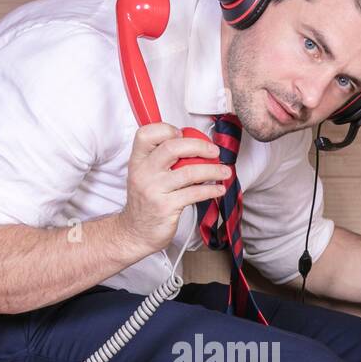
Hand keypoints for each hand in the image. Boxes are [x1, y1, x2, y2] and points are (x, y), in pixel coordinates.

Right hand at [117, 123, 230, 255]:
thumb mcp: (144, 175)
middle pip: (172, 147)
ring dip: (213, 170)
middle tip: (214, 151)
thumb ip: (161, 159)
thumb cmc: (145, 202)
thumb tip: (192, 145)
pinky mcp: (166, 207)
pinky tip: (218, 189)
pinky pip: (194, 194)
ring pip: (189, 172)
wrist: (135, 232)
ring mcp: (154, 190)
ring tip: (224, 171)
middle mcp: (144, 172)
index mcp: (138, 161)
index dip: (167, 129)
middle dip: (199, 146)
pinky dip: (211, 190)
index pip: (147, 133)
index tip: (184, 134)